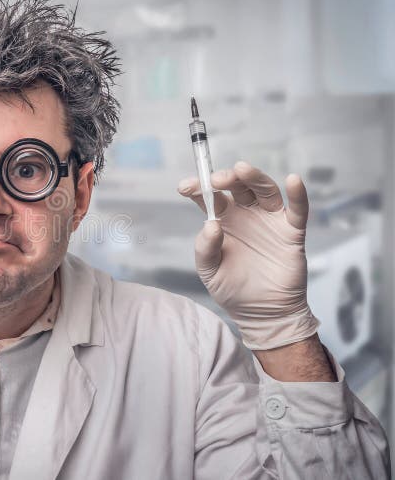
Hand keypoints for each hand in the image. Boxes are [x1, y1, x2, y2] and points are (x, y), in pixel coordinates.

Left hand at [177, 161, 319, 349]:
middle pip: (238, 187)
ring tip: (242, 169)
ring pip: (264, 190)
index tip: (184, 187)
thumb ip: (205, 248)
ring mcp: (269, 221)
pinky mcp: (291, 232)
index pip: (209, 197)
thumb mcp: (209, 270)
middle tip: (216, 179)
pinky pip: (297, 210)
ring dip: (254, 177)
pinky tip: (292, 180)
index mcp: (223, 220)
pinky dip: (298, 194)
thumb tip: (212, 225)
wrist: (262, 313)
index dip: (198, 188)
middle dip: (227, 178)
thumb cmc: (233, 288)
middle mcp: (246, 215)